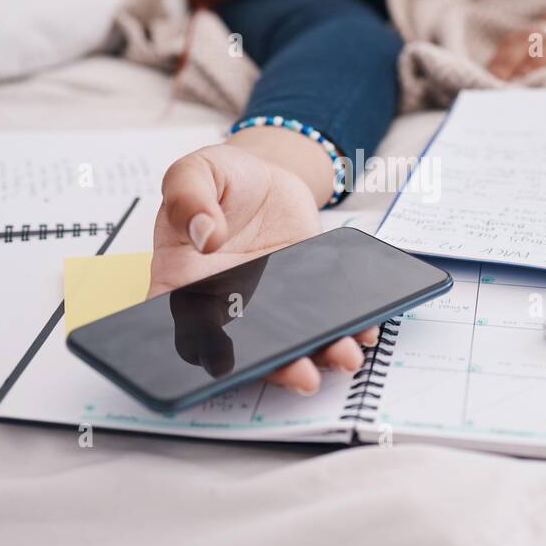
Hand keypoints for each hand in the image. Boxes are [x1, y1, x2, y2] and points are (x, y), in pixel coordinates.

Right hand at [148, 142, 376, 395]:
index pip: (184, 329)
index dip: (201, 352)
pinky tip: (364, 329)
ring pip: (288, 346)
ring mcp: (267, 309)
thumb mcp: (196, 171)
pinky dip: (345, 329)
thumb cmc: (222, 181)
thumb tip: (204, 233)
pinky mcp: (304, 300)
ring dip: (317, 356)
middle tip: (303, 374)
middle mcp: (224, 308)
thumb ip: (189, 197)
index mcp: (182, 283)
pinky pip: (322, 322)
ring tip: (343, 356)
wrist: (267, 176)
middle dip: (276, 368)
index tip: (223, 362)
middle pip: (244, 353)